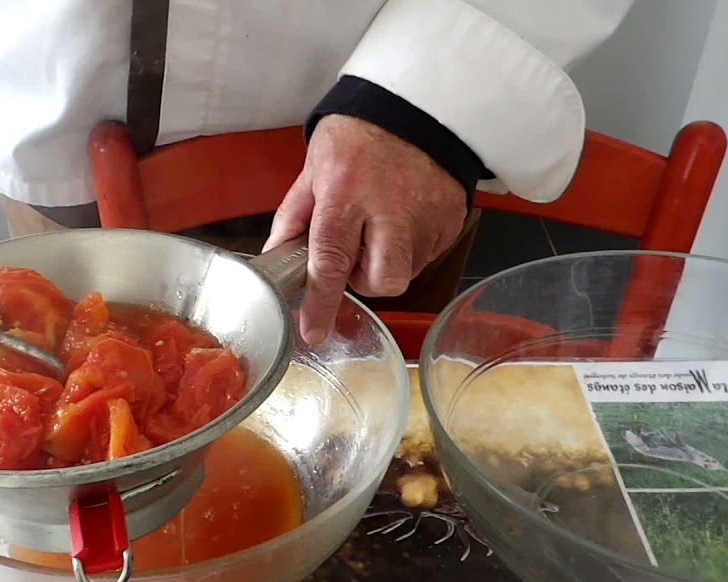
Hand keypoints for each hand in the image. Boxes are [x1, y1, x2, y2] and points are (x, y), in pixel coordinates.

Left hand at [264, 115, 467, 344]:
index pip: (330, 261)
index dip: (320, 303)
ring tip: (380, 225)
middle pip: (382, 280)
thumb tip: (276, 258)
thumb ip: (295, 217)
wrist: (416, 104)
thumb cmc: (359, 133)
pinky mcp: (452, 218)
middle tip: (356, 254)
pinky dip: (410, 247)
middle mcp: (391, 208)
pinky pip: (428, 254)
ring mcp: (428, 214)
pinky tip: (403, 218)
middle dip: (365, 281)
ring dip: (386, 262)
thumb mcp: (314, 168)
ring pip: (406, 271)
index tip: (313, 330)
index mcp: (346, 193)